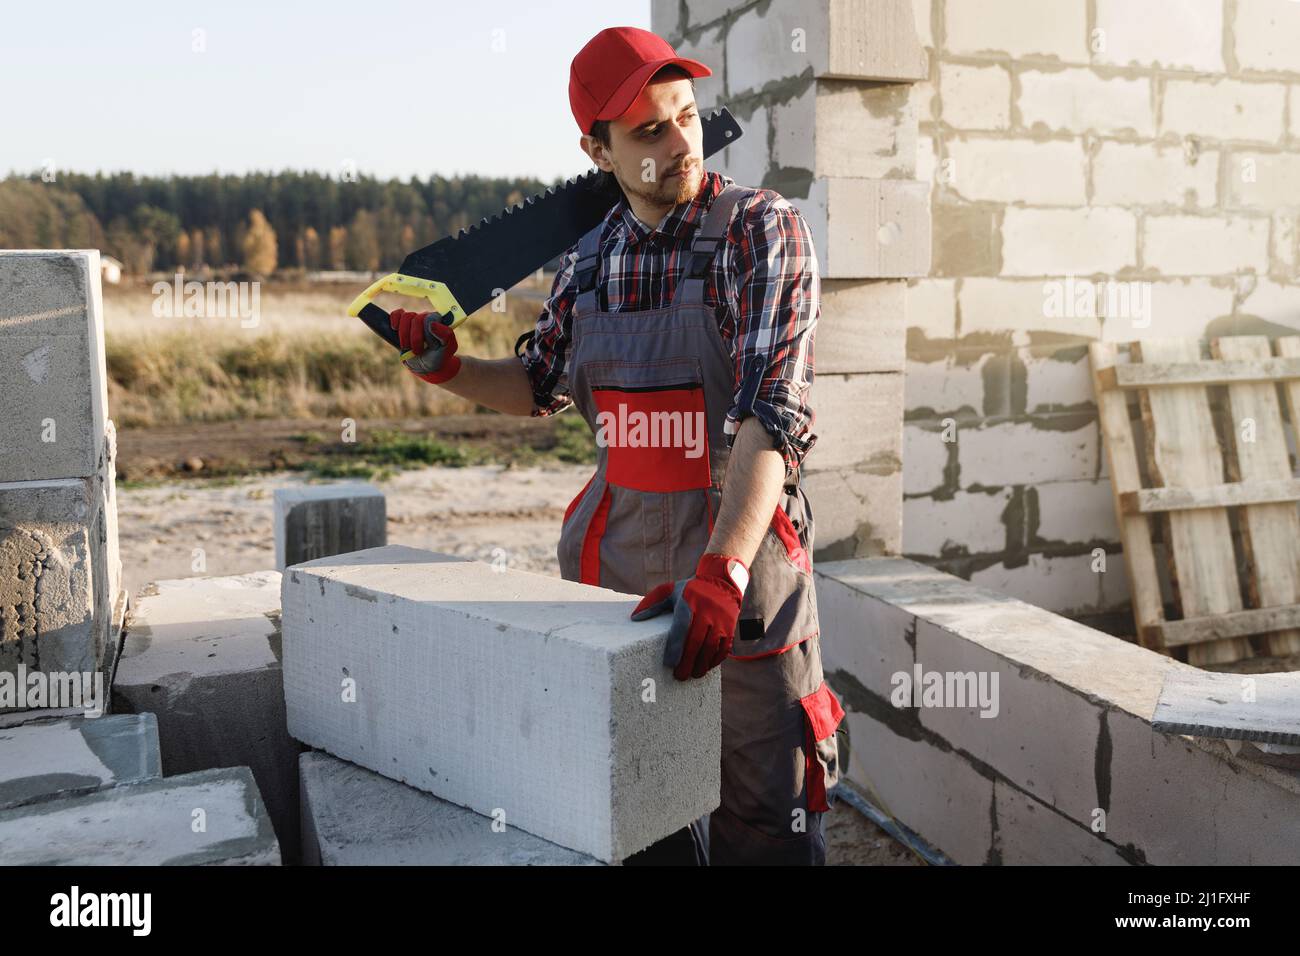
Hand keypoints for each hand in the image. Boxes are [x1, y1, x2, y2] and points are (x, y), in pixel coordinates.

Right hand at [389, 308, 460, 383]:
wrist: (426, 367)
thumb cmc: (438, 357)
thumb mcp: (448, 349)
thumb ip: (447, 335)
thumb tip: (432, 324)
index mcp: (440, 321)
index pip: (430, 318)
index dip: (428, 334)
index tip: (431, 346)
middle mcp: (426, 318)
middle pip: (416, 319)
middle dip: (416, 338)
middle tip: (418, 351)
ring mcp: (414, 321)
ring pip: (406, 317)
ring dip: (405, 335)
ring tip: (408, 347)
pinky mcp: (402, 324)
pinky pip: (397, 314)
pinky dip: (394, 320)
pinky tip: (395, 328)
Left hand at [630, 553, 746, 680]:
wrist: (721, 583)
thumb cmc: (690, 590)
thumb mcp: (670, 591)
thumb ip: (652, 603)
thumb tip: (635, 618)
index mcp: (689, 603)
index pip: (681, 627)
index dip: (675, 647)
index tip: (669, 663)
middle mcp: (707, 611)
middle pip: (696, 641)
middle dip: (687, 661)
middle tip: (679, 676)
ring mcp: (721, 620)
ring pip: (711, 647)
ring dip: (702, 664)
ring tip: (693, 675)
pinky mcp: (730, 627)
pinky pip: (724, 647)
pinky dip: (715, 660)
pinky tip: (707, 667)